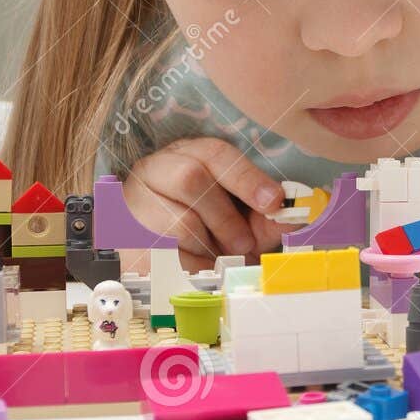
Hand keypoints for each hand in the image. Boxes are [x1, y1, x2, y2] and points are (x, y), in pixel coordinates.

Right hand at [122, 138, 286, 269]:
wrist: (154, 252)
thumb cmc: (206, 229)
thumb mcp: (241, 219)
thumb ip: (265, 217)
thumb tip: (296, 213)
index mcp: (192, 154)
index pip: (217, 154)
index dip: (248, 178)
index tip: (274, 202)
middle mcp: (159, 167)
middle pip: (191, 178)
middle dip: (226, 217)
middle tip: (243, 244)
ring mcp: (136, 198)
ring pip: (176, 217)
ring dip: (208, 244)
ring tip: (220, 257)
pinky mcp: (124, 232)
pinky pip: (161, 250)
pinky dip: (188, 262)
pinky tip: (196, 265)